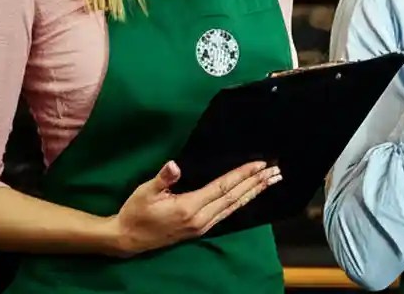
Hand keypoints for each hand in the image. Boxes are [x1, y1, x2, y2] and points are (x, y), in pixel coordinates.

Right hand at [109, 160, 280, 256]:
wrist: (127, 238)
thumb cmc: (135, 212)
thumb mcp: (145, 192)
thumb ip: (162, 179)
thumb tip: (174, 166)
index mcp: (189, 207)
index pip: (223, 187)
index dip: (242, 175)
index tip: (261, 164)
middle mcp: (201, 219)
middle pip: (235, 198)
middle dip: (257, 183)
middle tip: (277, 171)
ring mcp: (202, 226)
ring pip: (234, 207)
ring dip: (254, 192)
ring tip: (271, 181)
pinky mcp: (201, 229)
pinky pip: (228, 213)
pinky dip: (242, 202)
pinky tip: (251, 195)